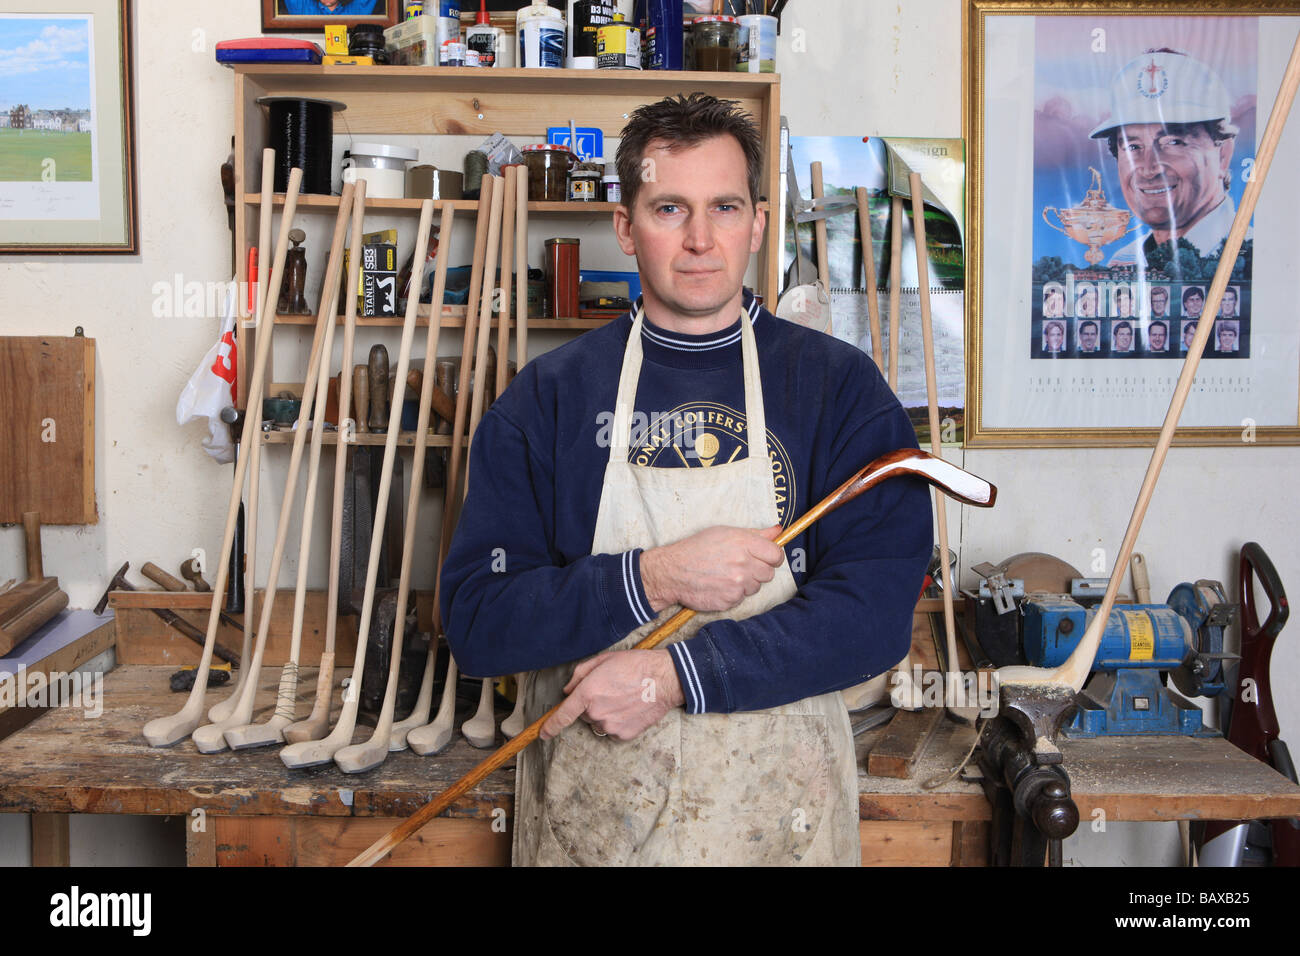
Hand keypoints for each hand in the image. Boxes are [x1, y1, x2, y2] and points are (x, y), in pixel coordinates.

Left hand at [539, 650, 684, 741]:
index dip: (551, 726)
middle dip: (593, 704)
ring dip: (607, 713)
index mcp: (588, 693)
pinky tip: (631, 708)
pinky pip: (613, 730)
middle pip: (586, 714)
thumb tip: (568, 691)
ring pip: (600, 723)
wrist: (665, 679)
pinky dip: (619, 721)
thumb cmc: (635, 665)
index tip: (543, 734)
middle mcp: (596, 713)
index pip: (563, 714)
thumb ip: (580, 675)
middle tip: (612, 690)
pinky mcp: (624, 735)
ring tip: (625, 698)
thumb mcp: (604, 660)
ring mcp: (610, 726)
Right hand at [640, 524, 783, 612]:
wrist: (673, 571)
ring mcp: (738, 584)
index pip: (776, 555)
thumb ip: (756, 533)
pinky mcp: (731, 600)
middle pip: (768, 573)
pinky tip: (719, 585)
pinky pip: (742, 598)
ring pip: (756, 587)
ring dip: (746, 583)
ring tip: (726, 575)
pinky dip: (733, 594)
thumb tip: (777, 531)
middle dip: (758, 571)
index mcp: (744, 543)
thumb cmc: (697, 548)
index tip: (766, 558)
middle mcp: (743, 564)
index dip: (773, 558)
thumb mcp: (725, 532)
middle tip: (740, 566)